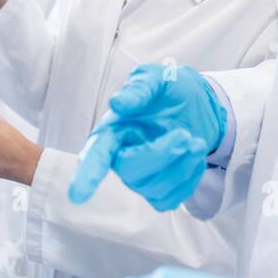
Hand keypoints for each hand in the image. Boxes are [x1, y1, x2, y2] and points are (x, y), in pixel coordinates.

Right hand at [69, 64, 226, 210]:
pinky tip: (193, 157)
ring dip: (182, 165)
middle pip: (131, 172)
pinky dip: (189, 178)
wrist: (199, 105)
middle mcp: (120, 157)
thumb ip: (139, 88)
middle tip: (185, 135)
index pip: (95, 155)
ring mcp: (139, 177)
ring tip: (196, 141)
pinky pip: (171, 198)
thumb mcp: (158, 78)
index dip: (87, 174)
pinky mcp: (158, 190)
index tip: (78, 194)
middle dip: (161, 155)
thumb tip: (117, 103)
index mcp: (111, 131)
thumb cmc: (170, 91)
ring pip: (154, 188)